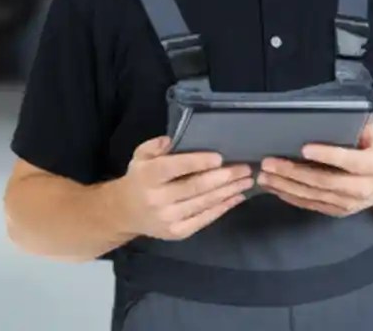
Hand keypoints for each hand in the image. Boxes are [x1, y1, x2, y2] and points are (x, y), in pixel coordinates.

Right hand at [113, 136, 253, 240]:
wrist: (125, 213)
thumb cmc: (139, 179)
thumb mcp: (140, 157)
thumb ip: (154, 146)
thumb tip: (172, 140)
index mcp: (147, 176)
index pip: (174, 167)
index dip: (198, 162)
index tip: (220, 157)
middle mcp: (157, 199)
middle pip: (195, 187)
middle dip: (223, 177)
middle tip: (245, 169)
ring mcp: (168, 218)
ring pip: (204, 203)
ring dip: (229, 192)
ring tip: (247, 181)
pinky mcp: (178, 232)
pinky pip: (204, 219)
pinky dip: (223, 208)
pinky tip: (236, 198)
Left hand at [259, 124, 372, 216]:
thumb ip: (365, 131)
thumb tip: (353, 122)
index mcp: (372, 166)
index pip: (349, 161)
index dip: (327, 155)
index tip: (304, 148)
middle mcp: (360, 188)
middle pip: (323, 181)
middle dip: (293, 172)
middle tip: (268, 163)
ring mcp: (347, 204)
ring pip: (312, 196)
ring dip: (285, 186)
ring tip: (263, 176)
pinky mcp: (336, 212)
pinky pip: (310, 205)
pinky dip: (289, 197)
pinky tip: (272, 187)